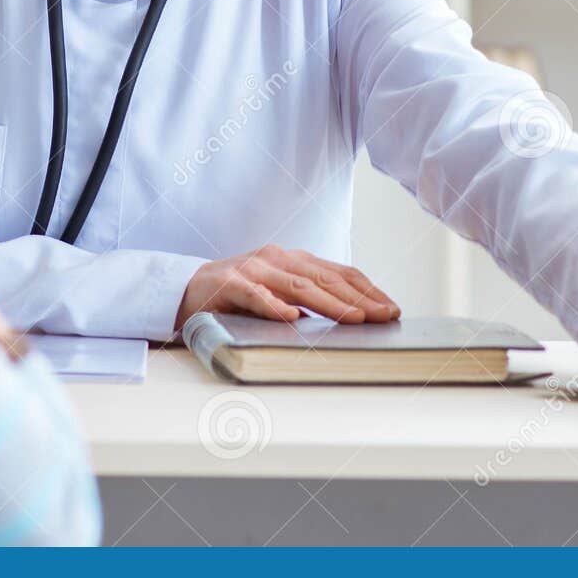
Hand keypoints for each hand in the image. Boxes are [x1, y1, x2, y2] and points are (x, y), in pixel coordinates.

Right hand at [175, 244, 400, 329]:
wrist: (187, 289)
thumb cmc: (238, 294)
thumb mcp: (278, 289)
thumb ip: (307, 296)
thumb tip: (353, 315)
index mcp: (292, 260)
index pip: (338, 272)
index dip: (367, 289)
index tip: (391, 307)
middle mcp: (276, 258)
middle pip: (324, 279)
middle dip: (359, 299)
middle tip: (384, 316)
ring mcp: (252, 269)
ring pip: (297, 287)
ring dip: (330, 304)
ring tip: (355, 318)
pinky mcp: (229, 285)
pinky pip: (255, 296)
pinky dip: (274, 306)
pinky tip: (291, 318)